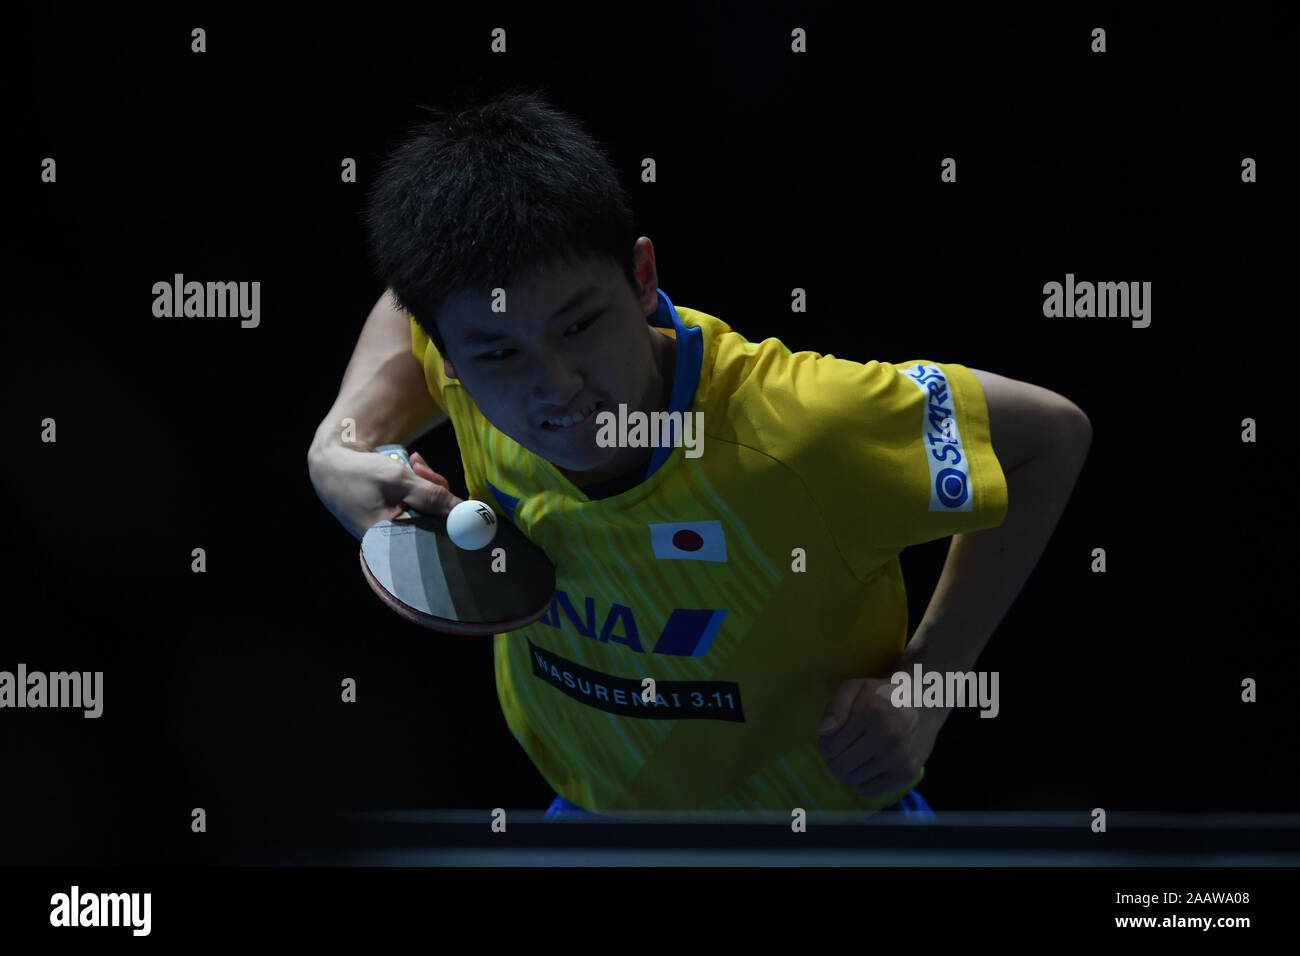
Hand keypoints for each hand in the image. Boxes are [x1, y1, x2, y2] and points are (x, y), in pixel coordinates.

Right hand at [308, 444, 463, 539]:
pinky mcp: (396, 524)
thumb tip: (468, 513)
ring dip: (429, 487)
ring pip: (430, 514)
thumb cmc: (358, 473)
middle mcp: (392, 546)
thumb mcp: (397, 480)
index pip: (437, 541)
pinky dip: (421, 489)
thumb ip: (433, 495)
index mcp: (389, 543)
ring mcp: (394, 535)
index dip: (454, 521)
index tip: (457, 499)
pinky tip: (412, 470)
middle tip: (421, 469)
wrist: (330, 467)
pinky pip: (420, 509)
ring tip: (414, 465)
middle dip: (437, 495)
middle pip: (436, 526)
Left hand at [815, 677, 944, 799]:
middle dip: (834, 760)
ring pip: (852, 781)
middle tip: (842, 749)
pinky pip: (869, 791)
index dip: (824, 744)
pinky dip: (863, 781)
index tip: (832, 738)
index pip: (830, 746)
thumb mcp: (857, 687)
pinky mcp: (908, 774)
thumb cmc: (884, 696)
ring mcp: (900, 757)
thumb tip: (823, 732)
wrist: (926, 705)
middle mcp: (889, 736)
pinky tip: (870, 764)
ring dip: (848, 771)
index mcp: (873, 712)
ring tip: (856, 755)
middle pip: (839, 766)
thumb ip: (836, 706)